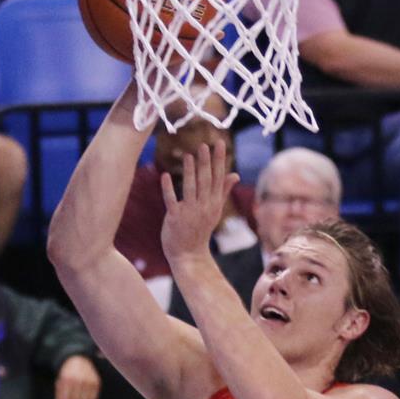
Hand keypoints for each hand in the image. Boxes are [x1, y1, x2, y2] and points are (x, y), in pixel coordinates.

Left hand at [53, 355, 100, 398]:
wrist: (77, 359)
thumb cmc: (66, 374)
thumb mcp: (60, 383)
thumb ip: (58, 397)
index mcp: (67, 380)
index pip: (66, 398)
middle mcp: (78, 380)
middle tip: (71, 395)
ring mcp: (88, 381)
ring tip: (78, 393)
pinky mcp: (96, 382)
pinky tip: (85, 392)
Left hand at [159, 141, 237, 263]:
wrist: (190, 255)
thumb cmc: (200, 230)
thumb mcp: (214, 210)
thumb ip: (223, 190)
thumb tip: (235, 174)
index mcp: (214, 203)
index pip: (218, 178)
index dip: (218, 160)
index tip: (218, 143)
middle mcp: (204, 206)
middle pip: (206, 181)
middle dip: (206, 163)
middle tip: (204, 145)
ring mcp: (190, 213)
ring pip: (190, 188)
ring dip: (189, 172)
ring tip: (187, 155)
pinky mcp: (175, 218)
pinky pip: (171, 201)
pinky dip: (168, 189)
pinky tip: (164, 175)